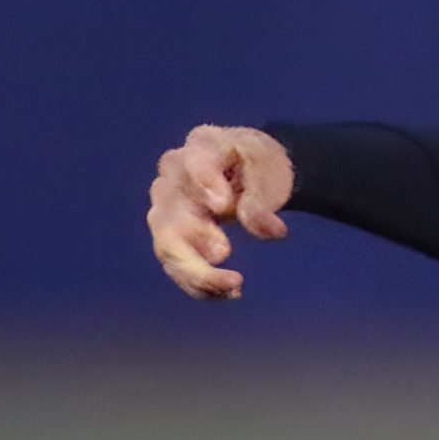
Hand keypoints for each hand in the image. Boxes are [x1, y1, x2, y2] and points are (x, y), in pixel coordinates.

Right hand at [145, 124, 294, 298]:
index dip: (205, 182)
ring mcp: (167, 207)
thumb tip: (271, 231)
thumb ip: (263, 200)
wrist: (250, 171)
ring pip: (168, 247)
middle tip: (225, 253)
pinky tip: (231, 293)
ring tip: (235, 285)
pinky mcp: (172, 234)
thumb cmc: (258, 165)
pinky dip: (201, 284)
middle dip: (192, 242)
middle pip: (169, 214)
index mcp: (201, 146)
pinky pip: (177, 265)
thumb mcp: (268, 173)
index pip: (194, 164)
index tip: (223, 204)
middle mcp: (174, 177)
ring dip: (197, 273)